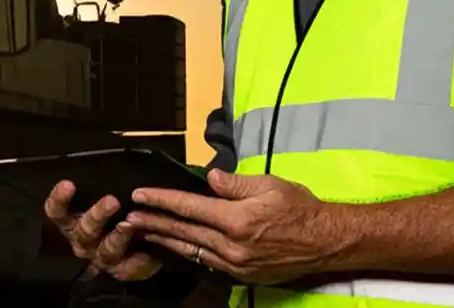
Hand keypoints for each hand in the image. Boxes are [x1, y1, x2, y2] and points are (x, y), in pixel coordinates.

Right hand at [44, 180, 161, 281]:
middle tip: (112, 201)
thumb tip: (114, 166)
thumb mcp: (112, 196)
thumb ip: (107, 186)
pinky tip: (140, 241)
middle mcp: (83, 240)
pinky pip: (124, 265)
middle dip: (97, 215)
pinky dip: (136, 255)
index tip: (68, 184)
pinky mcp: (119, 271)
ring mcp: (100, 257)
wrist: (146, 247)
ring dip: (117, 235)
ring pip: (104, 247)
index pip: (57, 211)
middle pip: (83, 229)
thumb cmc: (121, 213)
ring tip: (129, 223)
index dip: (59, 200)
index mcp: (73, 221)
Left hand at [125, 168, 339, 285]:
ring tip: (141, 233)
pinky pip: (206, 263)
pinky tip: (174, 247)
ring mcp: (235, 264)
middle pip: (182, 232)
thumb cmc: (299, 207)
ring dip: (163, 241)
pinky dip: (187, 253)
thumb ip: (235, 183)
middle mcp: (231, 246)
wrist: (325, 242)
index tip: (139, 195)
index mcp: (236, 220)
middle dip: (152, 223)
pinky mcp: (241, 275)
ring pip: (190, 251)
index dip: (161, 200)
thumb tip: (209, 178)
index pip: (189, 208)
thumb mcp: (269, 184)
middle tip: (127, 217)